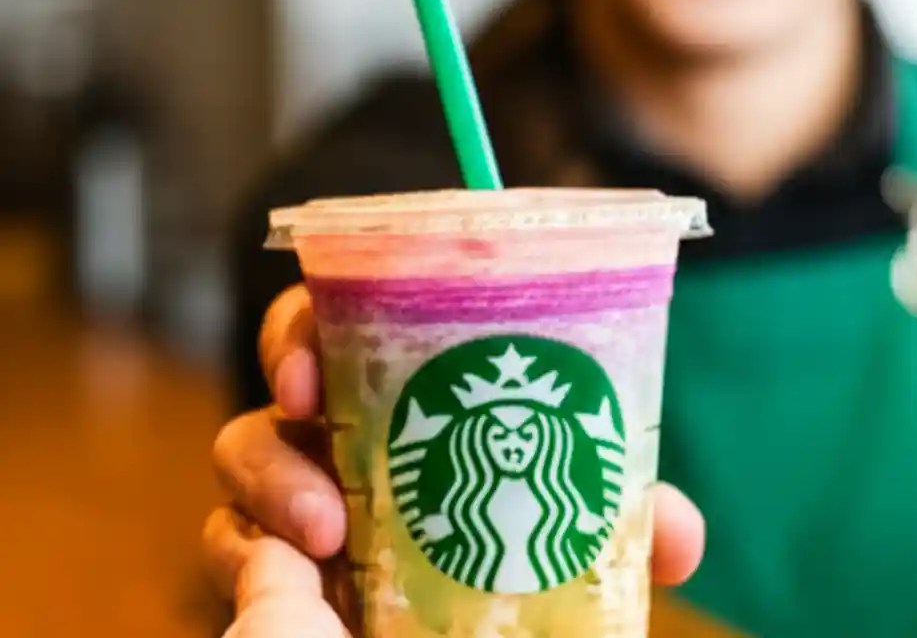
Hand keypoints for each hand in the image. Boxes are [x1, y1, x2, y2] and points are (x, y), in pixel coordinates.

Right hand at [204, 285, 705, 636]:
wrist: (481, 630)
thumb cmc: (523, 548)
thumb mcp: (574, 524)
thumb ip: (621, 516)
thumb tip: (674, 532)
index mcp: (404, 395)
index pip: (341, 324)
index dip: (313, 321)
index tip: (325, 344)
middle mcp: (340, 437)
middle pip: (278, 381)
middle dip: (284, 373)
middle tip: (306, 407)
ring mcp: (299, 501)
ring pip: (240, 460)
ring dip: (271, 484)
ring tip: (324, 532)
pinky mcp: (271, 571)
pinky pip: (231, 552)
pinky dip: (250, 564)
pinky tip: (300, 583)